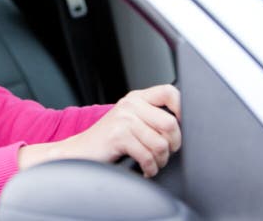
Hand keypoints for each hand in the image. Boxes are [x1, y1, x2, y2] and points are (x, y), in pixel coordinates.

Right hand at [18, 84, 181, 177]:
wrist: (80, 151)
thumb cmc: (108, 140)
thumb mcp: (130, 121)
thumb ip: (151, 117)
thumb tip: (180, 126)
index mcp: (136, 98)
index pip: (169, 93)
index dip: (182, 108)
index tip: (182, 126)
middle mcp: (130, 104)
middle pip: (170, 124)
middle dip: (172, 146)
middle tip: (163, 153)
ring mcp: (123, 119)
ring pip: (161, 144)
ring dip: (159, 161)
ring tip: (150, 163)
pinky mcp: (118, 136)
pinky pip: (148, 156)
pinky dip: (149, 168)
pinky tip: (143, 168)